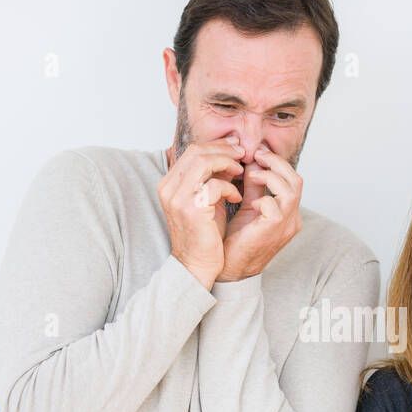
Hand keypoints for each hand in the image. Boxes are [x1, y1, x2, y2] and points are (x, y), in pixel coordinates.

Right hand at [156, 137, 244, 287]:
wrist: (197, 265)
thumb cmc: (205, 234)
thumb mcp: (208, 200)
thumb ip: (213, 177)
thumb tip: (230, 155)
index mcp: (169, 184)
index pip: (192, 151)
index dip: (216, 145)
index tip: (236, 147)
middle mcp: (168, 188)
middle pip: (197, 151)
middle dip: (224, 149)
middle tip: (242, 153)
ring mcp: (177, 198)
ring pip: (204, 162)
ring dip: (227, 163)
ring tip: (240, 172)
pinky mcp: (191, 209)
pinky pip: (214, 185)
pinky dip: (230, 188)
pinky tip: (237, 198)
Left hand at [218, 142, 301, 281]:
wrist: (232, 270)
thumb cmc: (238, 241)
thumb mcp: (247, 206)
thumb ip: (253, 185)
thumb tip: (252, 161)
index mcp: (288, 212)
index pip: (292, 179)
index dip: (276, 163)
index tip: (257, 153)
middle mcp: (292, 218)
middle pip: (296, 179)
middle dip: (276, 162)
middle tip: (256, 155)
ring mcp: (287, 225)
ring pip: (291, 188)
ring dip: (269, 175)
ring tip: (250, 174)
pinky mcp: (274, 230)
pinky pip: (274, 205)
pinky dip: (261, 197)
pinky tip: (248, 202)